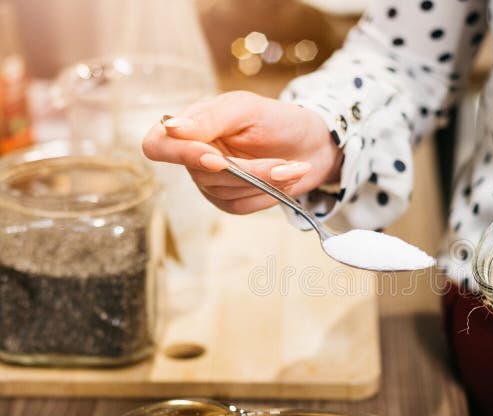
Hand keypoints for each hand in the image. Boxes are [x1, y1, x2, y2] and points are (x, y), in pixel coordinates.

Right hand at [142, 91, 342, 213]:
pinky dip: (267, 196)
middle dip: (249, 171)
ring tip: (292, 167)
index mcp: (192, 126)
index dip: (181, 155)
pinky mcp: (229, 200)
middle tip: (284, 163)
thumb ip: (212, 117)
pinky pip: (239, 207)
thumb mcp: (248, 109)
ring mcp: (210, 181)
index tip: (217, 158)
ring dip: (264, 182)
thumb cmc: (278, 120)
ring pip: (225, 193)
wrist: (312, 144)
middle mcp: (194, 155)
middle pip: (203, 175)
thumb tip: (171, 127)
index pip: (158, 145)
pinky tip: (286, 180)